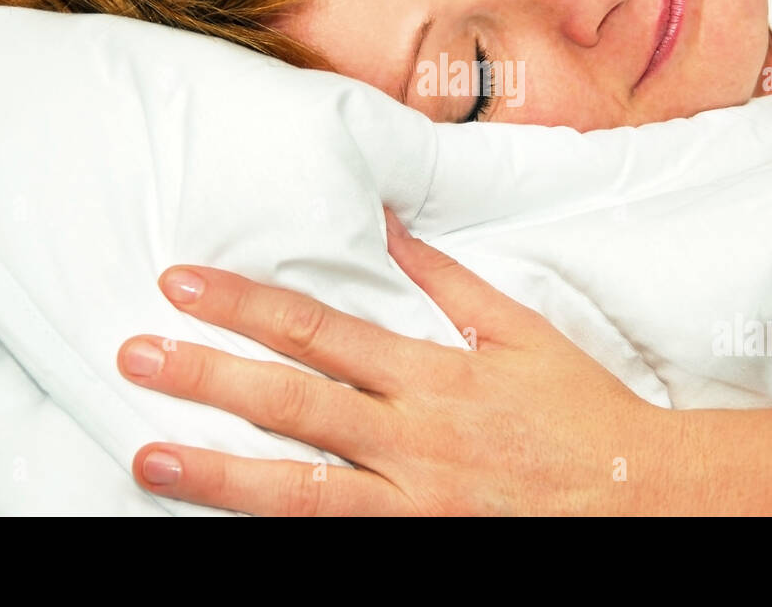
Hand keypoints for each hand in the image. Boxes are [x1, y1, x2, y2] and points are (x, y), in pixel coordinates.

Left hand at [117, 209, 677, 514]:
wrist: (636, 498)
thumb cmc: (577, 410)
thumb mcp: (520, 330)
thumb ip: (446, 281)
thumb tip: (388, 225)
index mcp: (432, 375)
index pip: (319, 331)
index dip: (246, 305)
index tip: (185, 285)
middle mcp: (411, 438)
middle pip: (292, 403)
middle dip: (207, 376)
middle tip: (135, 353)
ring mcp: (410, 502)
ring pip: (298, 487)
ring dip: (217, 469)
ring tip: (147, 455)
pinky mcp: (415, 545)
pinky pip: (335, 537)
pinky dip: (279, 528)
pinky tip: (229, 521)